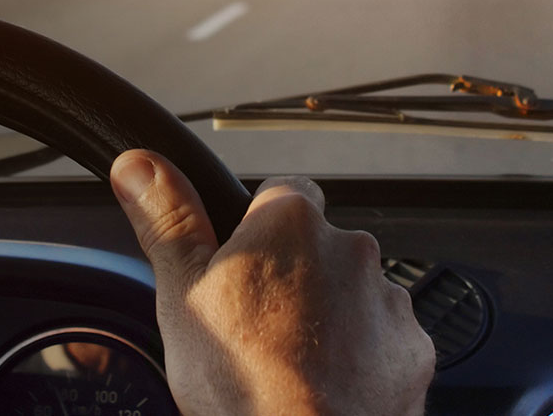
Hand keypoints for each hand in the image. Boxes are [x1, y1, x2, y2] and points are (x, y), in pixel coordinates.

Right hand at [109, 150, 433, 415]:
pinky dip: (362, 358)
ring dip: (330, 318)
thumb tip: (141, 166)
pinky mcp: (412, 350)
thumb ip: (169, 221)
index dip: (256, 231)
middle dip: (295, 278)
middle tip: (257, 328)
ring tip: (291, 365)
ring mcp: (388, 302)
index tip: (240, 266)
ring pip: (352, 295)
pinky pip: (383, 341)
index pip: (281, 193)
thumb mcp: (181, 295)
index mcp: (292, 224)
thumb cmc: (244, 385)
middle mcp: (351, 251)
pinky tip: (328, 387)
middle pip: (319, 248)